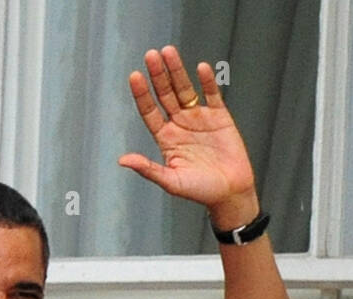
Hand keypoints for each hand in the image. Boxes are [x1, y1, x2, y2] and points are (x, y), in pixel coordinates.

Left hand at [119, 45, 259, 227]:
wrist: (230, 192)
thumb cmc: (199, 191)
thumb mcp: (170, 181)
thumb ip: (148, 169)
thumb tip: (122, 160)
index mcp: (165, 138)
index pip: (150, 111)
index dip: (142, 94)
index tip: (135, 76)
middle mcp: (179, 124)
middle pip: (165, 94)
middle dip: (158, 75)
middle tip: (150, 55)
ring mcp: (199, 118)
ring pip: (185, 90)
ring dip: (177, 71)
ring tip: (169, 52)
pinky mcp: (220, 117)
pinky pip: (212, 95)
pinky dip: (207, 82)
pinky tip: (201, 68)